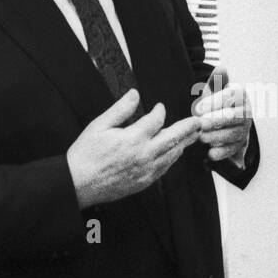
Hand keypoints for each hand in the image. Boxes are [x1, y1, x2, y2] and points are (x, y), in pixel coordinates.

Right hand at [66, 89, 202, 208]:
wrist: (78, 183)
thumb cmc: (86, 155)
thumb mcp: (99, 125)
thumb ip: (121, 109)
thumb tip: (134, 94)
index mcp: (133, 138)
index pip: (156, 120)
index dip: (160, 111)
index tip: (159, 107)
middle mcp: (144, 155)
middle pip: (174, 138)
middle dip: (188, 128)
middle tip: (198, 121)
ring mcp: (146, 170)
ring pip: (172, 154)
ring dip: (184, 143)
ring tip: (193, 135)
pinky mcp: (145, 182)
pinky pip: (165, 168)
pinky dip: (172, 158)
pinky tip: (175, 153)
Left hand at [192, 69, 250, 165]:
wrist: (223, 123)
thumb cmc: (216, 103)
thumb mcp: (214, 89)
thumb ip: (216, 80)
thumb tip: (221, 69)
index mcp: (240, 94)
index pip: (230, 96)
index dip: (214, 102)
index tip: (198, 108)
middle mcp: (246, 112)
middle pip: (234, 117)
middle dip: (216, 120)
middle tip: (201, 123)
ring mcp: (244, 129)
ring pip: (233, 134)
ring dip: (217, 137)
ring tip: (202, 137)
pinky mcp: (240, 145)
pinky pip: (234, 150)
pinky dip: (222, 153)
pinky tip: (210, 153)